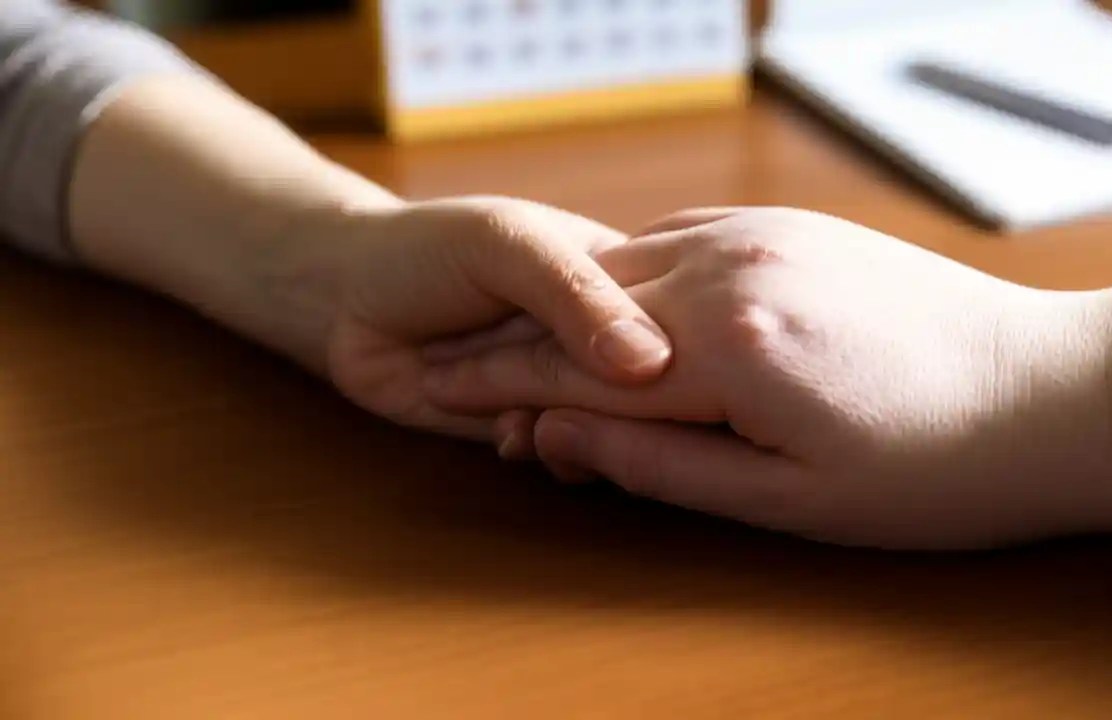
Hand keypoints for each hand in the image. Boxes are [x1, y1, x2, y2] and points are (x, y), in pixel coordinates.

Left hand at [313, 197, 671, 439]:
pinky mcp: (526, 423)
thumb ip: (576, 296)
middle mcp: (601, 335)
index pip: (682, 325)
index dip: (682, 360)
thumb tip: (654, 363)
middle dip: (629, 412)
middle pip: (651, 388)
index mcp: (618, 277)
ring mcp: (564, 384)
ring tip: (538, 426)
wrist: (340, 295)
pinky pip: (563, 452)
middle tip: (597, 418)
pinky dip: (546, 453)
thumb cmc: (428, 248)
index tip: (670, 386)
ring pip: (610, 428)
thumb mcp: (508, 246)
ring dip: (582, 436)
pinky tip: (511, 438)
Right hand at [418, 208, 1111, 548]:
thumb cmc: (938, 467)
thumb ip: (665, 466)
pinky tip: (608, 293)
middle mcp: (736, 271)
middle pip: (587, 314)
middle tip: (438, 366)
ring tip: (507, 339)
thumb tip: (564, 440)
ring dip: (564, 309)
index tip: (431, 391)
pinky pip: (680, 239)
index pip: (578, 371)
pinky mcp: (793, 228)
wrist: (1060, 389)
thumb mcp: (791, 501)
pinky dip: (628, 271)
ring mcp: (766, 237)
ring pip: (626, 267)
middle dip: (507, 344)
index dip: (499, 388)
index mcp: (730, 348)